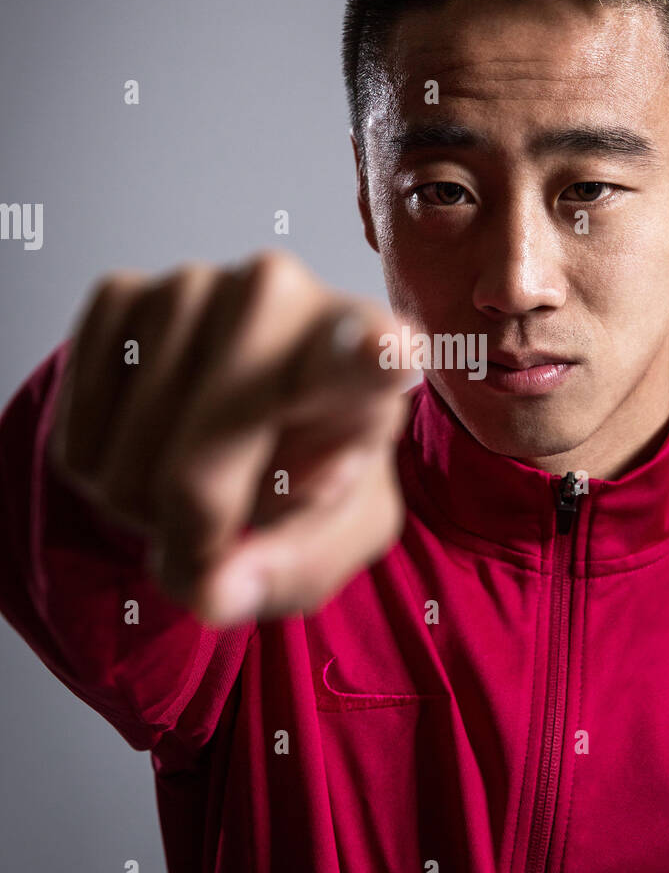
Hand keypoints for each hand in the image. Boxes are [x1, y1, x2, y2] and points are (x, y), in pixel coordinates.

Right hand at [49, 251, 411, 625]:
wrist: (240, 408)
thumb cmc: (306, 468)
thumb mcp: (332, 536)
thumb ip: (292, 571)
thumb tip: (210, 589)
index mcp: (369, 357)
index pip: (370, 356)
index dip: (373, 358)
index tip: (389, 352)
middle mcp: (284, 298)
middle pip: (199, 467)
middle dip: (195, 529)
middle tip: (228, 518)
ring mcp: (194, 284)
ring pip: (130, 462)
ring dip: (145, 504)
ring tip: (194, 469)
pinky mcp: (120, 294)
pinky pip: (76, 432)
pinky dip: (99, 467)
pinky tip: (148, 436)